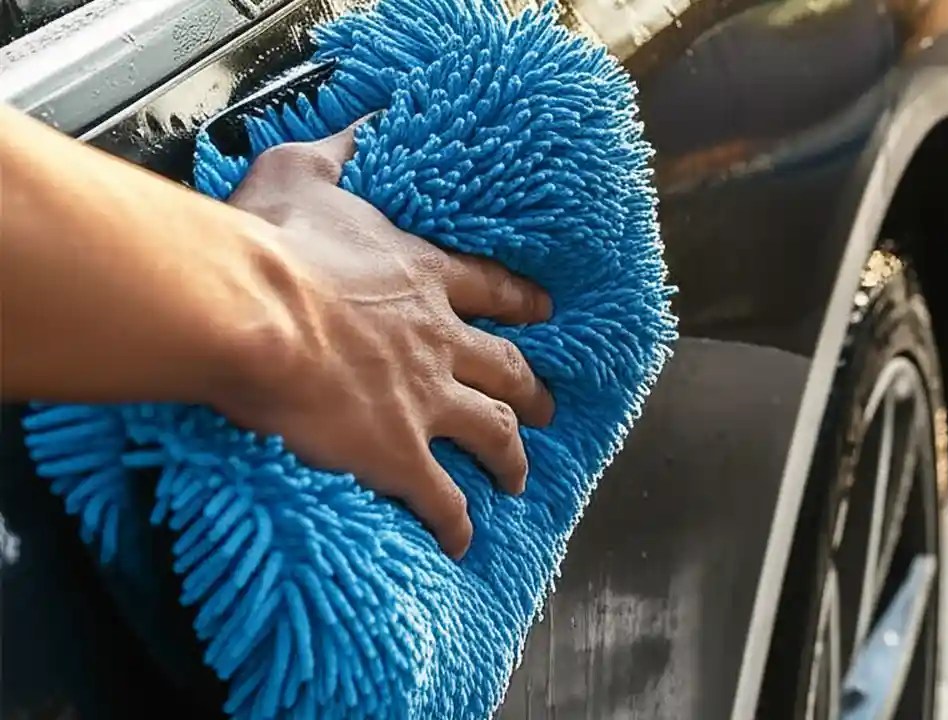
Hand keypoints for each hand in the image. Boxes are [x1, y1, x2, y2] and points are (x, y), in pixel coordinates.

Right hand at [218, 119, 553, 558]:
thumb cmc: (269, 244)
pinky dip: (456, 522)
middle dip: (531, 390)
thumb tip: (363, 120)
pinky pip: (442, 499)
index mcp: (421, 279)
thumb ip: (342, 149)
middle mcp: (438, 341)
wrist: (250, 312)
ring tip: (519, 476)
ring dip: (510, 457)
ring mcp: (426, 401)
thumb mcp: (304, 171)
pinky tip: (462, 542)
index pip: (492, 290)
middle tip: (547, 406)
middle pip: (507, 369)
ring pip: (492, 434)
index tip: (545, 314)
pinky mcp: (399, 455)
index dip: (521, 304)